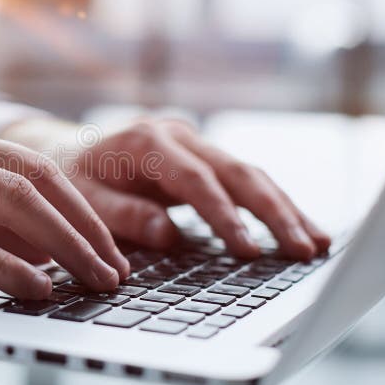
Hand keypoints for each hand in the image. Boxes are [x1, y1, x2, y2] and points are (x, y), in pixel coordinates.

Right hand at [0, 109, 128, 297]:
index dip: (80, 210)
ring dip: (62, 246)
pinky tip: (35, 287)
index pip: (36, 168)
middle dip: (85, 229)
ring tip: (93, 281)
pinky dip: (6, 263)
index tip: (107, 247)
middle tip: (116, 269)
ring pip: (10, 202)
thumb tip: (35, 245)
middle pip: (36, 182)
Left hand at [2, 116, 330, 259]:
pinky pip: (242, 180)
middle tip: (303, 248)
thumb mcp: (82, 198)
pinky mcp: (203, 157)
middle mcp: (177, 134)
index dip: (222, 215)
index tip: (247, 249)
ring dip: (283, 208)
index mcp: (146, 141)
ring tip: (316, 243)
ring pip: (249, 173)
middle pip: (236, 171)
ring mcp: (194, 142)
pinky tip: (296, 226)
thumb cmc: (72, 179)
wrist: (67, 150)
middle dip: (273, 211)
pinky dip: (270, 205)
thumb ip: (122, 215)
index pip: (195, 180)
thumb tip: (168, 236)